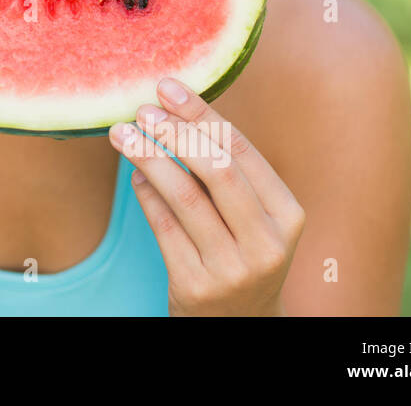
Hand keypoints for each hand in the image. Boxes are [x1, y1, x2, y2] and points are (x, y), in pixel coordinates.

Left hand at [109, 77, 304, 315]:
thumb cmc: (242, 252)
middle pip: (216, 170)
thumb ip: (225, 172)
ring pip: (184, 196)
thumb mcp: (254, 217)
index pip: (241, 150)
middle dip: (174, 133)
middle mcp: (267, 243)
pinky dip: (145, 194)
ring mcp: (232, 268)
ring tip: (122, 134)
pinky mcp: (196, 286)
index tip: (168, 87)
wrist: (241, 323)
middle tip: (142, 111)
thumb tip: (170, 112)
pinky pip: (163, 227)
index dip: (201, 113)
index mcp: (289, 214)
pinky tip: (134, 174)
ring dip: (148, 157)